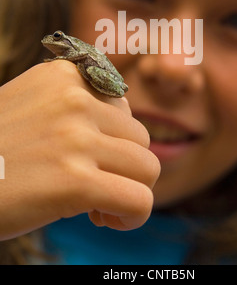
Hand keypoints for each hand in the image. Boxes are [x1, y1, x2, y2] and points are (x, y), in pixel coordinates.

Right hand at [0, 60, 159, 239]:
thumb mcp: (31, 105)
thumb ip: (75, 101)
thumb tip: (123, 115)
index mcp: (62, 75)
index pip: (122, 106)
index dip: (111, 138)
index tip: (89, 157)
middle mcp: (72, 99)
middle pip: (139, 137)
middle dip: (121, 165)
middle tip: (91, 184)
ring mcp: (75, 137)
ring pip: (147, 167)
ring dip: (129, 190)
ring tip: (96, 202)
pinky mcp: (76, 181)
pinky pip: (139, 199)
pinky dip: (132, 216)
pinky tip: (101, 218)